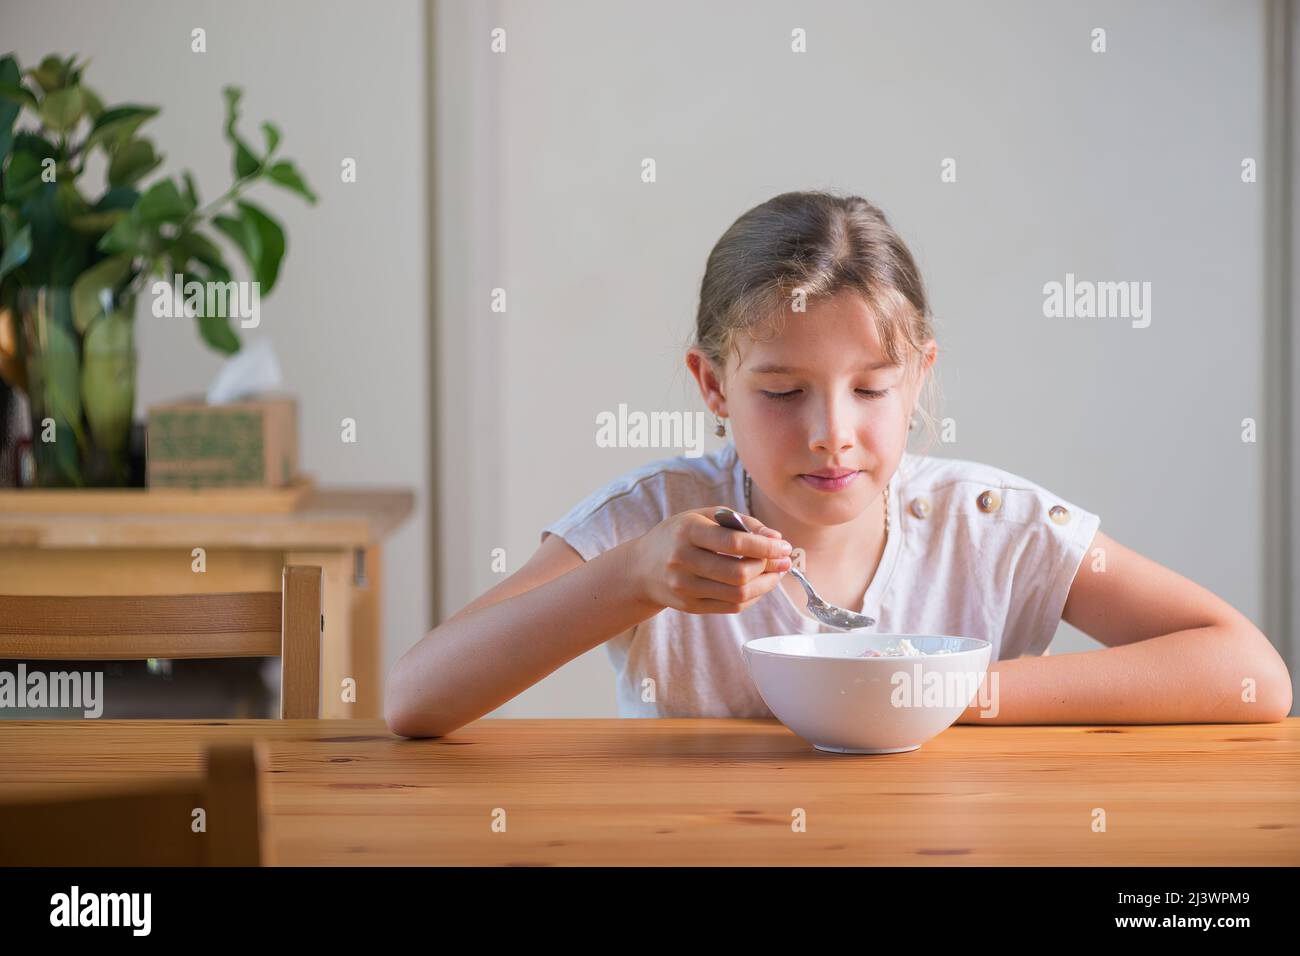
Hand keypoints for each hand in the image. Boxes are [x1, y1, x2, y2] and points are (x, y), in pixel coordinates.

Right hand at [631, 507, 792, 613]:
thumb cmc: (680, 535)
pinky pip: (732, 607)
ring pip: (738, 595)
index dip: (765, 547)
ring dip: (765, 585)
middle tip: (783, 561)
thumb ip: (742, 523)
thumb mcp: (706, 517)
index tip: (783, 546)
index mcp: (688, 531)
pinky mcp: (690, 606)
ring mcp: (684, 587)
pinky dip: (752, 597)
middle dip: (768, 568)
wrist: (642, 567)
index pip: (735, 543)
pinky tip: (758, 585)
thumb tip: (776, 539)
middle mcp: (683, 561)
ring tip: (774, 573)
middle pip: (738, 573)